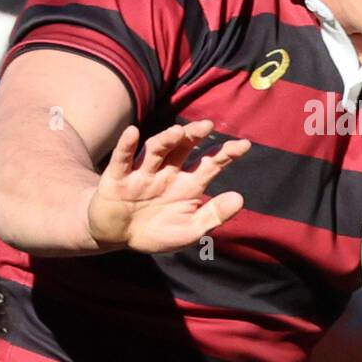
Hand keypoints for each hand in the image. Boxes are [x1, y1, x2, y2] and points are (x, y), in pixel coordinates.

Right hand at [86, 121, 249, 253]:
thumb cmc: (157, 231)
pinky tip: (132, 133)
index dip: (226, 153)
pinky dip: (126, 146)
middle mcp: (167, 173)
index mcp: (188, 184)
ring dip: (165, 140)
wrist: (117, 236)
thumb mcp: (190, 230)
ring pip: (155, 151)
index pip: (210, 163)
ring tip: (177, 132)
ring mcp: (143, 173)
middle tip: (207, 125)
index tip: (245, 145)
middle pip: (183, 148)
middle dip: (194, 135)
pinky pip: (122, 160)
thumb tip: (240, 198)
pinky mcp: (117, 179)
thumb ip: (213, 216)